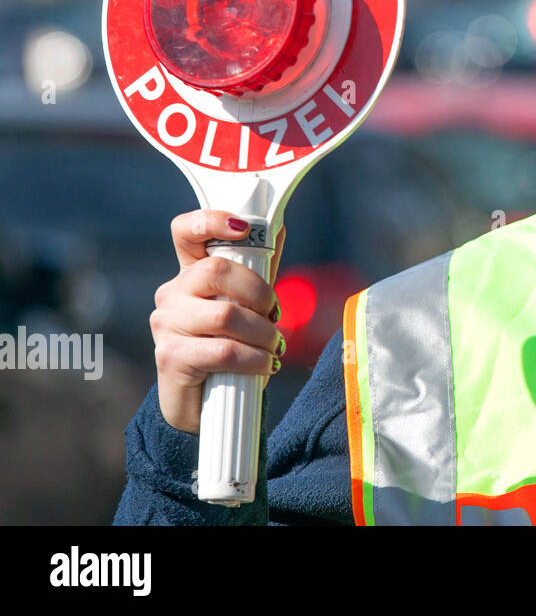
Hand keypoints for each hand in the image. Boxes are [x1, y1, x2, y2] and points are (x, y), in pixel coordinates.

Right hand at [151, 211, 286, 432]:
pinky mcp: (170, 357)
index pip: (185, 232)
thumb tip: (278, 227)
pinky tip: (266, 365)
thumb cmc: (229, 347)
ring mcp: (166, 324)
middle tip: (275, 314)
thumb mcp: (247, 305)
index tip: (243, 227)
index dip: (210, 220)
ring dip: (263, 332)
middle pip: (216, 270)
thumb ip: (258, 269)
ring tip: (274, 346)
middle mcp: (172, 293)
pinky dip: (255, 358)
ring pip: (225, 315)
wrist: (206, 405)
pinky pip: (223, 351)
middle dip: (259, 292)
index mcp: (190, 274)